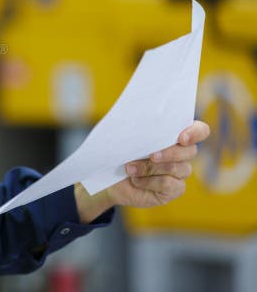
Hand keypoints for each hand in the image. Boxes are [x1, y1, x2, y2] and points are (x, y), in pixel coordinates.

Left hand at [75, 120, 210, 222]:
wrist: (108, 176)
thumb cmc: (119, 151)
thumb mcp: (126, 135)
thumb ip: (139, 127)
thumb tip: (142, 119)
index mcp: (175, 134)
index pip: (200, 130)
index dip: (195, 133)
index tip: (181, 138)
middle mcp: (182, 153)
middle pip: (190, 151)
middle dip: (169, 153)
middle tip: (151, 155)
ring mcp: (180, 172)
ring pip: (178, 168)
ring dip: (151, 168)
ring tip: (130, 168)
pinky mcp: (174, 189)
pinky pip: (170, 185)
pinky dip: (150, 182)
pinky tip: (136, 180)